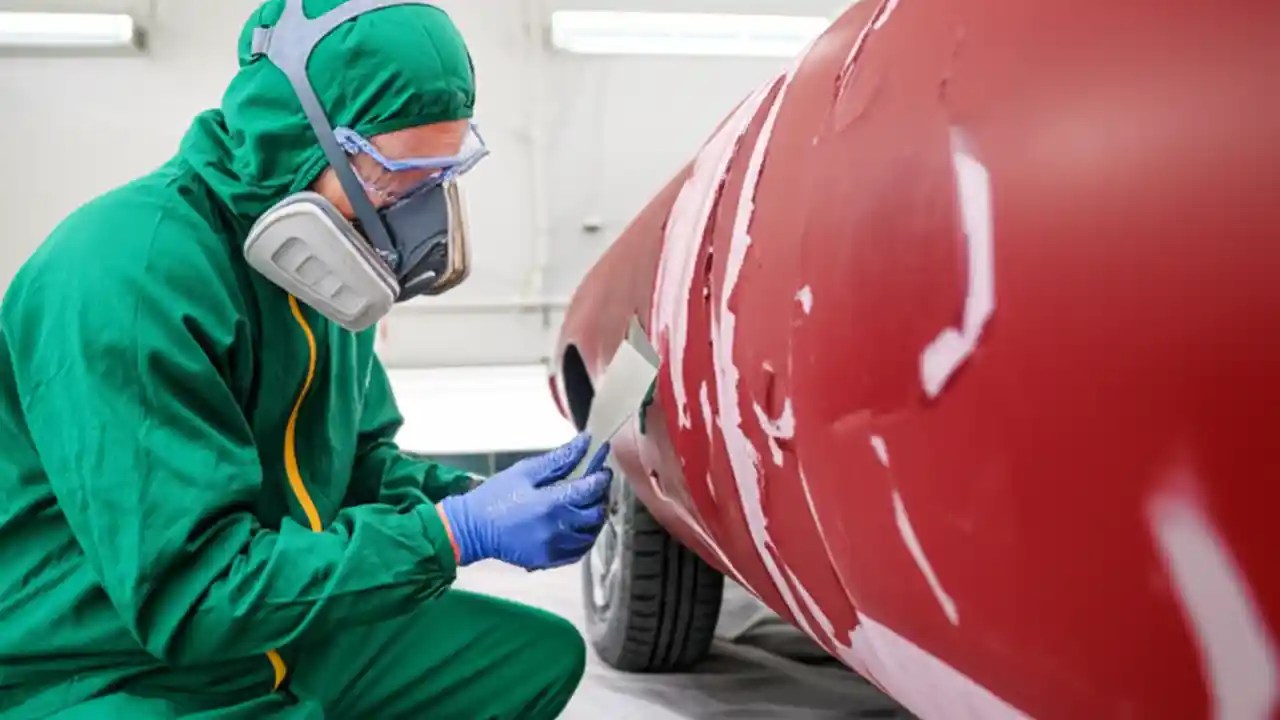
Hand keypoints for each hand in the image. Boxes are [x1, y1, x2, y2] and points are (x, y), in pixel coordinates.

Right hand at [438, 434, 612, 570]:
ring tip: (588, 505)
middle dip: (601, 497)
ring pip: (591, 534)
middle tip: (596, 486)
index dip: (602, 476)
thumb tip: (586, 441)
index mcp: (552, 502)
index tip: (602, 468)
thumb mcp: (525, 471)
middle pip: (596, 513)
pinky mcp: (548, 560)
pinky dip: (584, 538)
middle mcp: (558, 528)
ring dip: (595, 519)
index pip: (591, 489)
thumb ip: (559, 459)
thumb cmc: (496, 495)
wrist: (470, 528)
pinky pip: (577, 552)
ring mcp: (554, 547)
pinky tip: (578, 527)